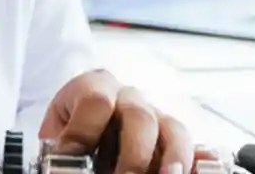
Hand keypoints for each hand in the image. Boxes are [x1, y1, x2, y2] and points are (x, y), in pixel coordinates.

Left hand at [39, 71, 191, 173]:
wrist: (83, 137)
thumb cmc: (69, 137)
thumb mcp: (56, 139)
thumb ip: (60, 153)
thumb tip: (63, 166)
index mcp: (93, 88)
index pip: (95, 100)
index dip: (83, 132)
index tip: (71, 157)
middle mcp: (128, 98)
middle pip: (140, 116)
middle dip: (133, 155)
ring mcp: (155, 116)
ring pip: (173, 130)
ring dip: (173, 159)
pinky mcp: (173, 138)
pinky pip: (194, 146)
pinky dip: (198, 161)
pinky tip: (197, 171)